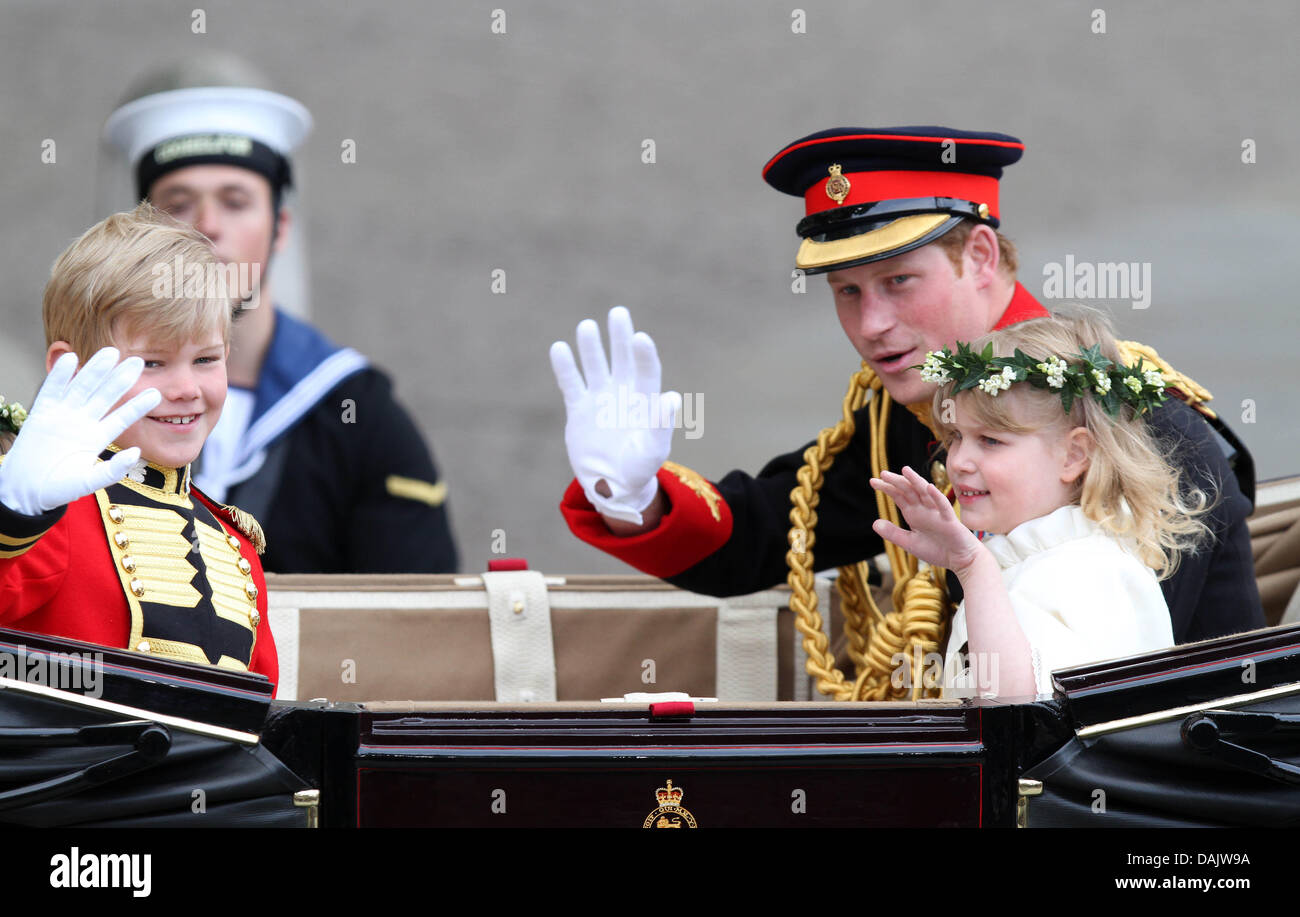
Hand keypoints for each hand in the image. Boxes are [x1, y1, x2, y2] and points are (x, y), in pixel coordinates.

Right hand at [0, 348, 161, 515]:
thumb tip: (136, 453)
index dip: (137, 405)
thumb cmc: (59, 488)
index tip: (156, 393)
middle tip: (138, 361)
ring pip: (81, 388)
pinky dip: (59, 375)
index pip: (122, 417)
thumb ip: (113, 470)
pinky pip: (51, 391)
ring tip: (111, 353)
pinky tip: (71, 358)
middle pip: (105, 396)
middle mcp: (82, 422)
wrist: (26, 491)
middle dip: (120, 379)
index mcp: (97, 437)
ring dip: (95, 370)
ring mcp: (62, 416)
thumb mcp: (89, 481)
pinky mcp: (41, 414)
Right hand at [550, 306, 680, 523]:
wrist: (613, 485)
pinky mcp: (579, 408)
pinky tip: (559, 348)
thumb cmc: (639, 468)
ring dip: (592, 347)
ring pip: (595, 365)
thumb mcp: (653, 450)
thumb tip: (672, 398)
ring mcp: (600, 398)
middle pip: (622, 358)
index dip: (643, 355)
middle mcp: (623, 392)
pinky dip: (566, 367)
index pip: (646, 371)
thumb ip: (661, 424)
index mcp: (645, 400)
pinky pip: (571, 383)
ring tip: (587, 326)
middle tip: (618, 313)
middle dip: (620, 337)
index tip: (640, 337)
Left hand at [870, 466, 985, 575]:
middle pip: (909, 491)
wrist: (959, 560)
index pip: (899, 496)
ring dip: (916, 482)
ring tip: (905, 470)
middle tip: (882, 473)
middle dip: (897, 482)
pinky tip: (929, 488)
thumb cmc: (937, 550)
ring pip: (926, 493)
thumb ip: (893, 533)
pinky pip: (943, 506)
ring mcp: (937, 513)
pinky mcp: (949, 520)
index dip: (887, 488)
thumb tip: (874, 523)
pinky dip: (936, 497)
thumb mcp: (910, 542)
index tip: (873, 481)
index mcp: (914, 513)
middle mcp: (924, 509)